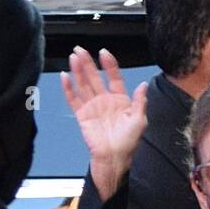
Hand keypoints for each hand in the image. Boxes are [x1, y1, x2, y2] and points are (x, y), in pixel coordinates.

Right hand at [60, 46, 147, 200]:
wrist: (114, 158)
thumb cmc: (128, 143)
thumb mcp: (139, 121)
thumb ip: (140, 102)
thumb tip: (144, 85)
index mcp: (120, 100)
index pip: (113, 77)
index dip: (109, 65)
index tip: (103, 53)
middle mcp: (105, 101)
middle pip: (94, 77)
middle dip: (88, 63)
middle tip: (80, 50)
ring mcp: (92, 107)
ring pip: (83, 84)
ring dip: (78, 71)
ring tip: (73, 57)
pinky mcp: (82, 115)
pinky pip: (73, 99)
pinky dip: (68, 88)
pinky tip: (65, 76)